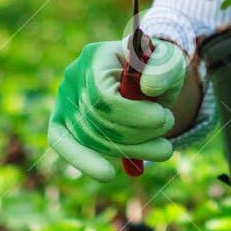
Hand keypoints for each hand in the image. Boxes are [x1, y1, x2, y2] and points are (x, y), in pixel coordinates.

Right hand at [47, 37, 188, 180]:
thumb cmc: (155, 70)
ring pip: (91, 137)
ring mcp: (64, 100)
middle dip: (139, 132)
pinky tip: (106, 174)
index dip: (135, 115)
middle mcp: (73, 77)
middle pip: (98, 120)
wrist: (145, 80)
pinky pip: (64, 144)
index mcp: (96, 56)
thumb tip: (149, 87)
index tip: (164, 118)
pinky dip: (85, 161)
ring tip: (164, 149)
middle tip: (168, 126)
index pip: (104, 96)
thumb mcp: (169, 61)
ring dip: (131, 149)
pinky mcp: (62, 122)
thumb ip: (163, 68)